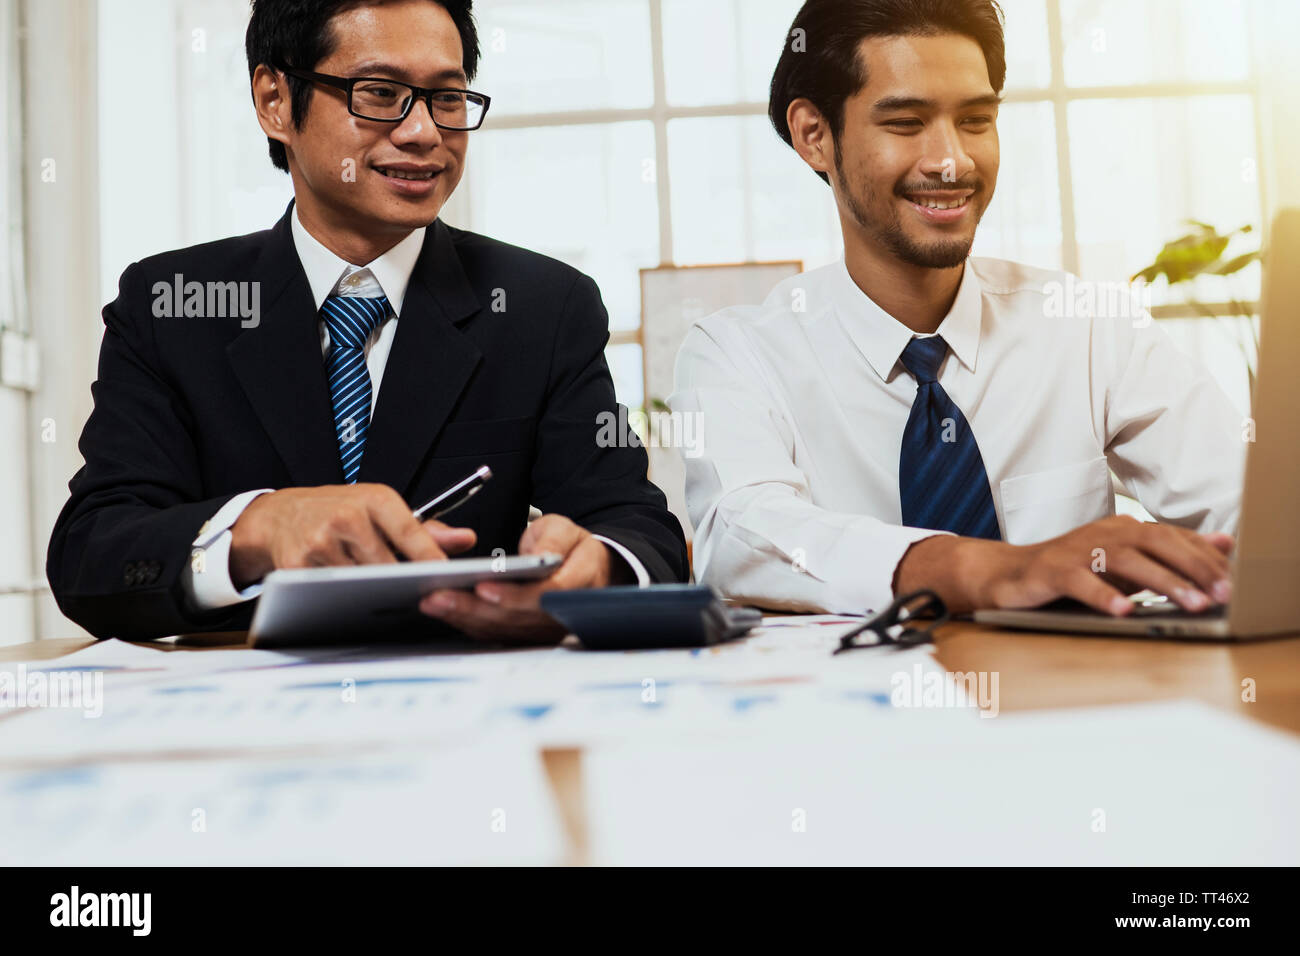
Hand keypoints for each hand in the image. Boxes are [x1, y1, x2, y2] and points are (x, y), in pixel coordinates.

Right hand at [229, 483, 475, 587]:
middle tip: (411, 591)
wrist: (278, 515)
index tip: (445, 576)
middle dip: (400, 581)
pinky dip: (343, 594)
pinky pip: (333, 590)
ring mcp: (321, 540)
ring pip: (361, 582)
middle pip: (387, 565)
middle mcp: (347, 516)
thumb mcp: (381, 510)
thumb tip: (467, 539)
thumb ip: (426, 530)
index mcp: (374, 499)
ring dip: (370, 589)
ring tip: (373, 585)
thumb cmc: (338, 511)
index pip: (409, 530)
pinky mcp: (299, 565)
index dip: (429, 556)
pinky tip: (345, 589)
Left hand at [418, 513, 614, 641]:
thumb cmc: (572, 548)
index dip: (513, 596)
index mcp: (578, 583)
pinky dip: (469, 622)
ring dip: (465, 617)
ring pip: (502, 629)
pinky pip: (496, 633)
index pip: (545, 595)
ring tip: (433, 602)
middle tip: (440, 596)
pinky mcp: (528, 635)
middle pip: (515, 618)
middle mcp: (562, 613)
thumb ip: (552, 541)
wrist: (587, 570)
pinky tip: (445, 611)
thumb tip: (539, 557)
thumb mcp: (565, 530)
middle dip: (474, 608)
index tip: (483, 587)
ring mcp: (545, 629)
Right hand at [896, 514, 1233, 616]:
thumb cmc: (1070, 572)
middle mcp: (1103, 533)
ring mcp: (1076, 551)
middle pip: (1156, 542)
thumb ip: (1170, 553)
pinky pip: (1080, 582)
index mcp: (1124, 530)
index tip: (1235, 583)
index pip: (1174, 538)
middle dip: (1193, 568)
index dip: (1206, 559)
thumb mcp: (1124, 562)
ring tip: (1190, 604)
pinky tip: (1124, 610)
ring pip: (1125, 561)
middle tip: (1222, 594)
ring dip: (1161, 582)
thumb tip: (1223, 543)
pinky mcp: (1050, 571)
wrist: (1006, 575)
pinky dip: (1103, 595)